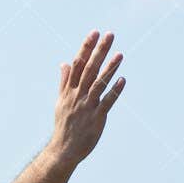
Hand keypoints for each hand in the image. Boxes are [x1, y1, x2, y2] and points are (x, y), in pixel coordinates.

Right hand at [48, 31, 124, 166]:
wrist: (63, 150)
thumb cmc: (64, 125)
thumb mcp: (60, 101)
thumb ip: (64, 81)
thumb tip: (64, 63)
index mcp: (69, 90)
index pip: (77, 64)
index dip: (86, 47)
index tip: (94, 33)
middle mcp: (77, 95)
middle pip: (89, 69)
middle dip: (99, 51)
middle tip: (109, 35)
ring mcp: (87, 106)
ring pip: (98, 83)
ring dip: (109, 68)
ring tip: (120, 54)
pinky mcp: (96, 118)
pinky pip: (107, 102)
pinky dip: (115, 91)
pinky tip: (122, 79)